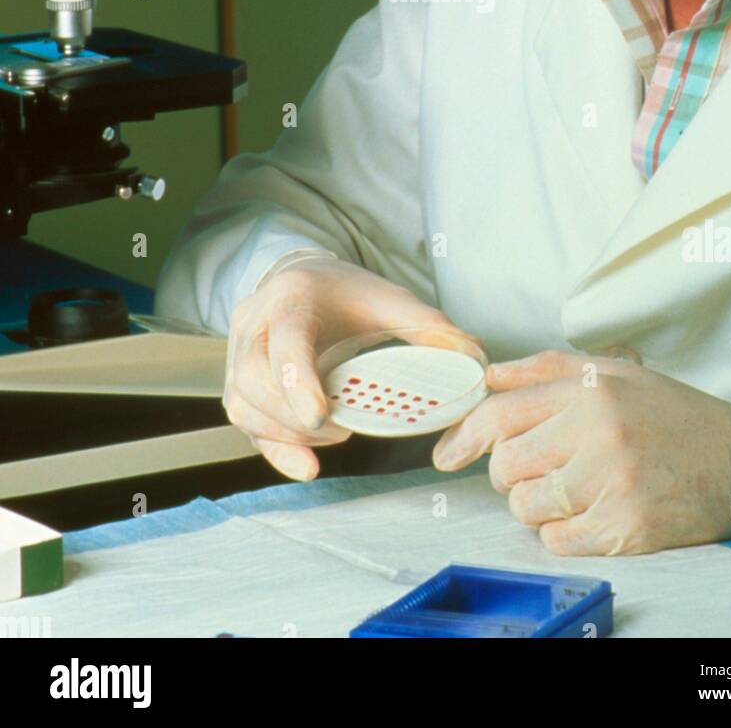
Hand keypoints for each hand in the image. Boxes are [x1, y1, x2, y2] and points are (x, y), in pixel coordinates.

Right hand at [224, 251, 481, 480]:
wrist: (303, 281)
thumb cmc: (347, 295)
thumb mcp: (390, 300)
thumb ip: (430, 328)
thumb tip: (474, 360)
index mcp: (293, 295)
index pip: (286, 339)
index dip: (298, 379)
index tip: (321, 415)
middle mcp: (255, 320)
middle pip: (255, 378)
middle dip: (295, 416)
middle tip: (342, 429)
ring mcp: (237, 351)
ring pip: (244, 403)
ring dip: (286, 434)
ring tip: (334, 438)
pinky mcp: (237, 381)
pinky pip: (244, 421)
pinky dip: (274, 448)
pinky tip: (307, 466)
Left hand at [432, 349, 730, 555]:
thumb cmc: (671, 413)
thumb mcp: (611, 371)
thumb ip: (544, 369)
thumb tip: (485, 376)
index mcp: (588, 388)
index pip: (500, 413)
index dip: (464, 436)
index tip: (445, 455)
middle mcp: (597, 430)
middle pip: (506, 465)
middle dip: (513, 474)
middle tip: (547, 468)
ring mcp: (612, 480)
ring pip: (527, 506)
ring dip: (538, 506)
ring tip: (575, 490)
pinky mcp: (627, 526)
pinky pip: (558, 540)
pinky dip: (564, 534)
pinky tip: (593, 513)